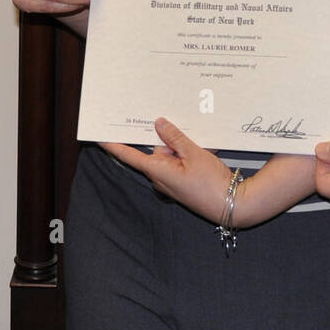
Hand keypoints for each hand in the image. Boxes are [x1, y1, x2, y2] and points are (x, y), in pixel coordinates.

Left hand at [101, 118, 234, 224]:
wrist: (231, 205)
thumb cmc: (211, 183)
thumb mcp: (194, 153)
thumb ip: (175, 137)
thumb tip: (159, 124)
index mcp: (157, 170)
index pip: (128, 155)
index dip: (112, 144)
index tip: (98, 136)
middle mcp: (159, 177)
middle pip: (154, 149)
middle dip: (167, 139)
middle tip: (181, 132)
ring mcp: (171, 181)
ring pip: (169, 154)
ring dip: (181, 147)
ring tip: (200, 148)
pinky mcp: (181, 183)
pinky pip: (178, 162)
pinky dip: (187, 155)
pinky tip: (203, 154)